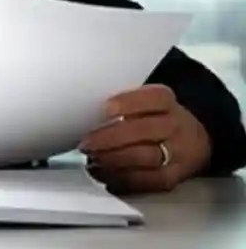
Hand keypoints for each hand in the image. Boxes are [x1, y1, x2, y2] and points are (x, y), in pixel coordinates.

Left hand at [78, 84, 211, 193]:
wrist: (195, 143)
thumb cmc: (156, 120)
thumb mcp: (145, 104)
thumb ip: (121, 107)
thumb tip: (84, 115)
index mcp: (166, 102)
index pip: (153, 98)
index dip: (128, 103)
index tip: (105, 108)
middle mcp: (175, 126)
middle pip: (144, 130)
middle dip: (109, 138)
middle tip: (86, 143)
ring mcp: (178, 153)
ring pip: (144, 157)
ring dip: (112, 160)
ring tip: (92, 160)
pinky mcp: (174, 177)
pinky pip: (147, 181)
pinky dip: (122, 179)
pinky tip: (104, 175)